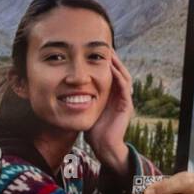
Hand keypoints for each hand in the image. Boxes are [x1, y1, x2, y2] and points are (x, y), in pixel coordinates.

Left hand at [86, 53, 133, 170]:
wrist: (103, 147)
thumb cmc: (93, 131)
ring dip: (117, 65)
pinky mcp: (126, 106)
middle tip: (106, 47)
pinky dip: (119, 78)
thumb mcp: (86, 110)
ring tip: (110, 54)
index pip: (111, 74)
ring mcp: (124, 100)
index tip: (96, 52)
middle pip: (119, 72)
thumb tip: (67, 91)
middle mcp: (119, 95)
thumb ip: (82, 100)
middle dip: (113, 60)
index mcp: (111, 95)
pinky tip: (113, 70)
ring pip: (124, 77)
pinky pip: (124, 88)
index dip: (106, 63)